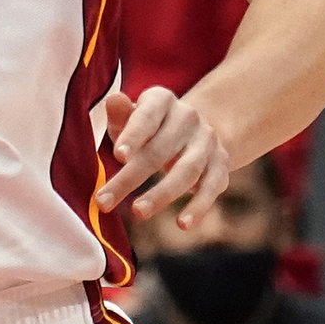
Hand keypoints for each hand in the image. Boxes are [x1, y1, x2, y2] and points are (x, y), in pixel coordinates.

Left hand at [97, 86, 231, 229]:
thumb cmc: (148, 128)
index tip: (117, 156)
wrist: (193, 131)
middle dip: (130, 178)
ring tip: (138, 212)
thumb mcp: (131, 118)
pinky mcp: (221, 165)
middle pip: (159, 151)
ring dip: (161, 195)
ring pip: (186, 171)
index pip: (147, 116)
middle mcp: (188, 117)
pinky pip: (211, 188)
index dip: (133, 135)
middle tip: (103, 202)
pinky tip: (182, 224)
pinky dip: (198, 207)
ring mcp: (207, 141)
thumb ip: (120, 114)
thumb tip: (113, 100)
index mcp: (161, 100)